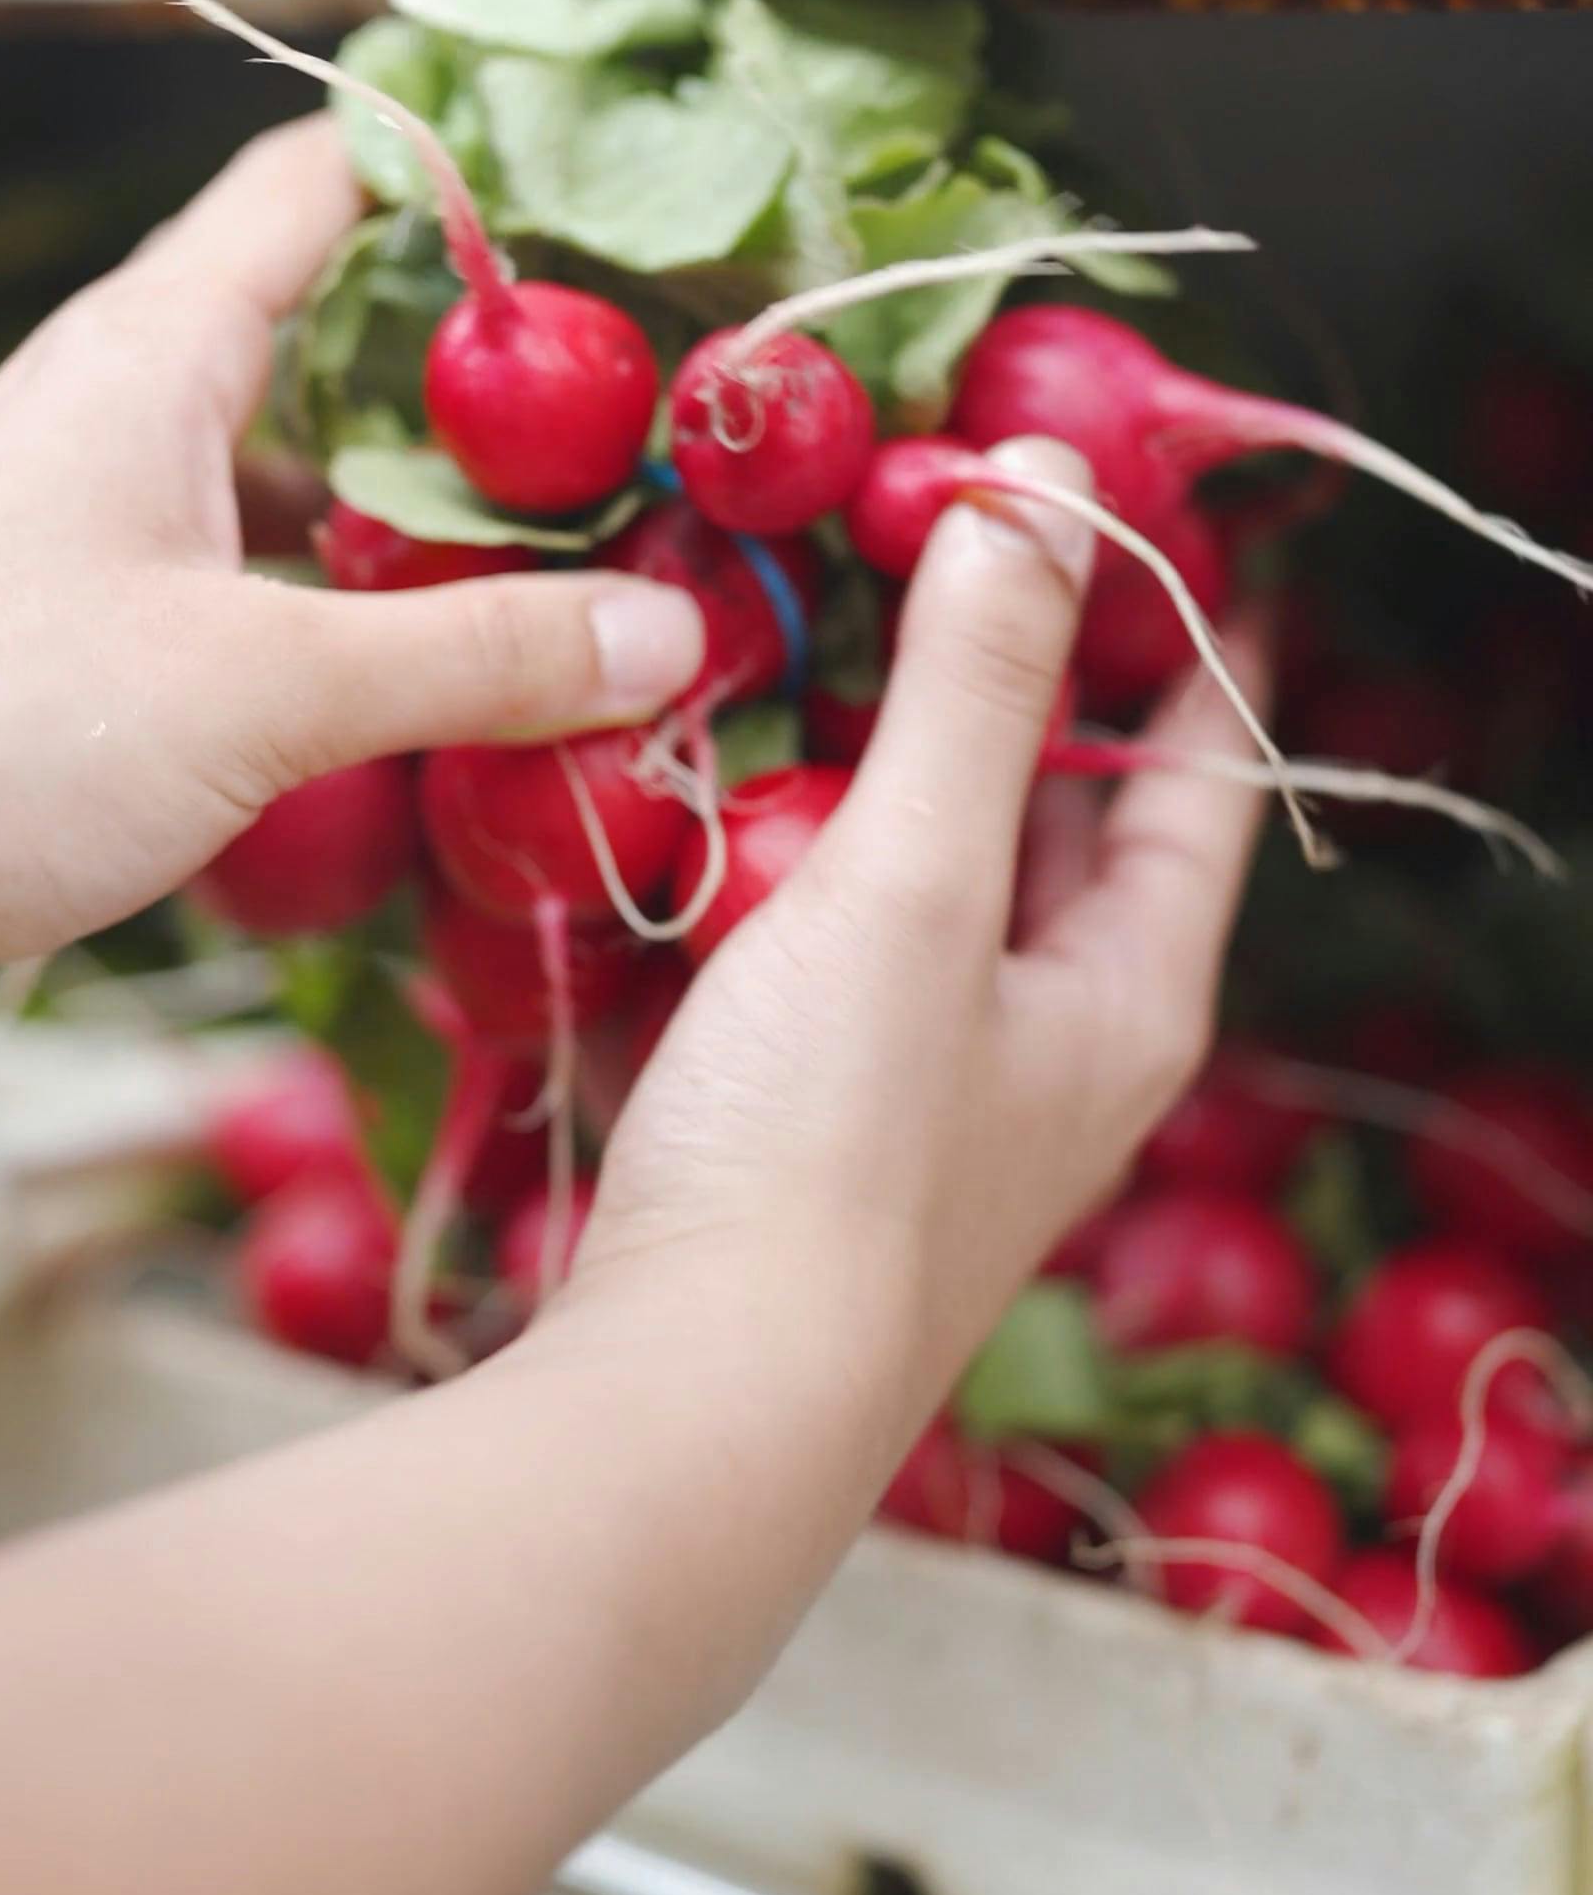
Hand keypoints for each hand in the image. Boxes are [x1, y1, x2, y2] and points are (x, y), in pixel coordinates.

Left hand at [0, 115, 703, 1067]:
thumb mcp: (266, 687)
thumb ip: (478, 658)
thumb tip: (664, 635)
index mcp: (151, 350)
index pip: (322, 181)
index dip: (466, 173)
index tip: (618, 211)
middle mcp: (117, 417)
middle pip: (333, 348)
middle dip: (486, 392)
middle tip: (651, 436)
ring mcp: (91, 536)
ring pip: (296, 496)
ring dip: (421, 539)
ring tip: (584, 579)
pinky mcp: (77, 655)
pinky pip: (249, 610)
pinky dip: (346, 640)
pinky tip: (440, 713)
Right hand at [569, 440, 1262, 1487]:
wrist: (688, 1401)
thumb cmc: (831, 1154)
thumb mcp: (914, 887)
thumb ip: (973, 690)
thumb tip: (1045, 495)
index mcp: (1131, 986)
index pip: (1206, 765)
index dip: (1187, 626)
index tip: (1141, 493)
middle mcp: (1053, 1032)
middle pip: (1064, 806)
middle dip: (1009, 663)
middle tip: (938, 510)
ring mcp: (931, 1074)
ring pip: (931, 860)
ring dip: (882, 738)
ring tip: (813, 599)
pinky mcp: (812, 1104)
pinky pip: (825, 925)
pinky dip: (789, 832)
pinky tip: (712, 762)